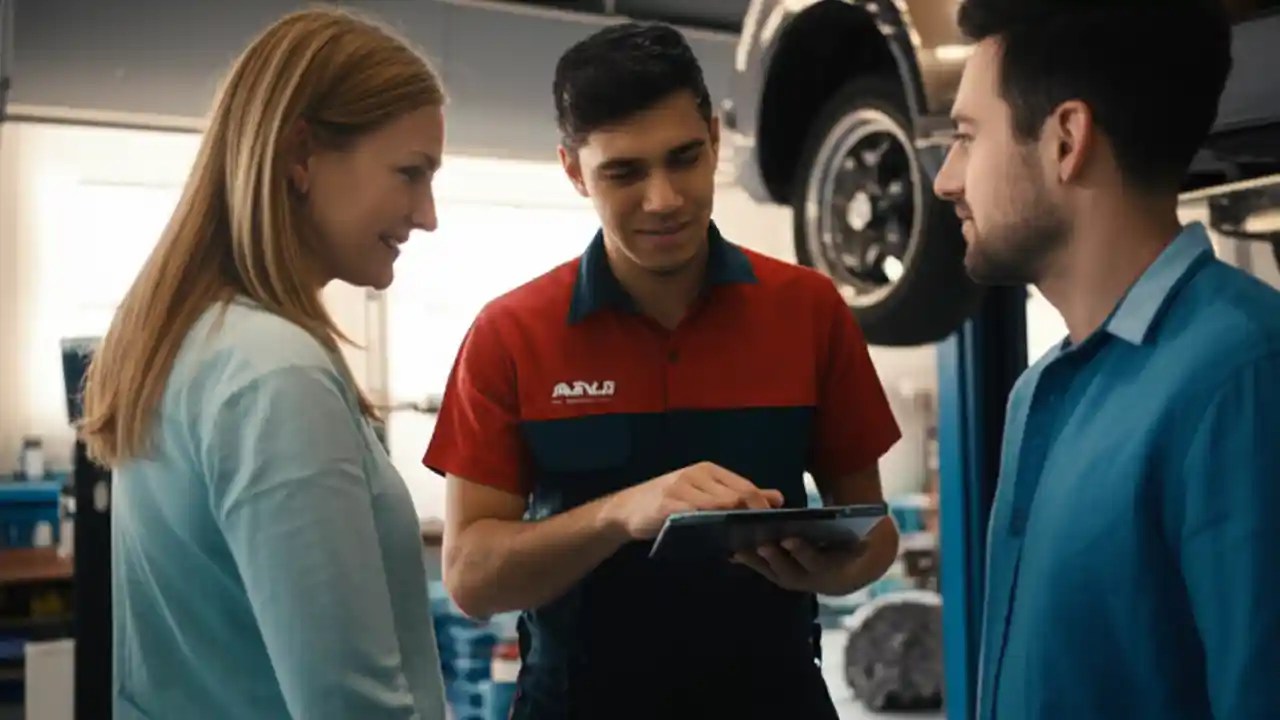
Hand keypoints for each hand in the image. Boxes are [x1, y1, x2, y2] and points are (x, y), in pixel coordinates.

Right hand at [603, 462, 783, 539]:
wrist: (626, 509)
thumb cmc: (668, 502)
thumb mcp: (704, 493)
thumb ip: (738, 494)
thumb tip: (777, 497)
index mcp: (708, 470)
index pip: (745, 486)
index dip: (763, 507)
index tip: (774, 527)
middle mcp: (697, 474)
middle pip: (737, 495)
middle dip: (755, 517)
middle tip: (765, 538)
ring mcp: (683, 487)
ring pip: (722, 506)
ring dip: (738, 525)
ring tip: (749, 544)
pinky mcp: (669, 504)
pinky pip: (699, 516)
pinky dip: (715, 531)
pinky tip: (723, 547)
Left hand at [732, 537, 866, 594]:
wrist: (847, 574)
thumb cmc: (847, 546)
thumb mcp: (854, 539)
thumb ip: (850, 528)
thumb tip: (851, 518)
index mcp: (831, 568)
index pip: (815, 561)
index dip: (802, 551)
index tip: (788, 539)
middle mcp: (810, 579)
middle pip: (789, 570)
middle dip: (774, 557)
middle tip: (760, 543)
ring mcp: (793, 581)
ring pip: (773, 573)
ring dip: (756, 561)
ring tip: (739, 548)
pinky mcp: (780, 578)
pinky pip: (764, 571)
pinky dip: (749, 563)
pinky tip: (733, 552)